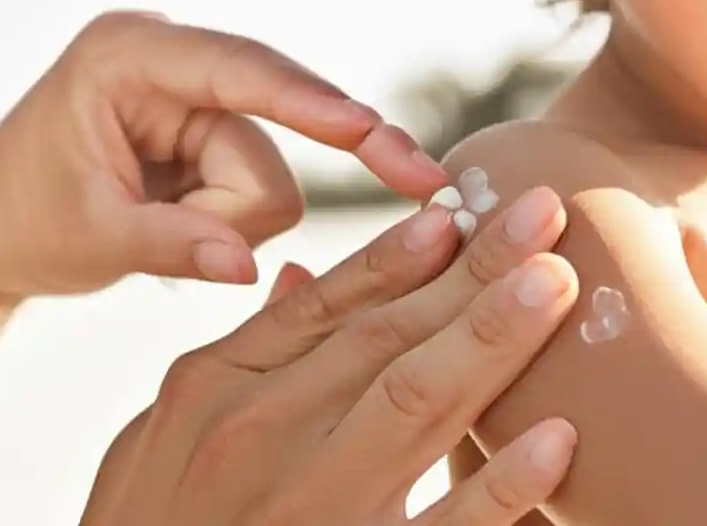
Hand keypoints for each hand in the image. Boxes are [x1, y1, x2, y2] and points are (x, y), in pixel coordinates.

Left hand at [0, 10, 447, 296]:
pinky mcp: (206, 128)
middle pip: (268, 135)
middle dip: (238, 207)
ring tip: (150, 232)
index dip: (309, 103)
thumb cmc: (20, 225)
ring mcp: (191, 93)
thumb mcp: (88, 239)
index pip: (238, 71)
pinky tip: (173, 221)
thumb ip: (171, 245)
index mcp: (126, 56)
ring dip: (223, 222)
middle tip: (288, 224)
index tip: (370, 129)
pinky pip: (255, 184)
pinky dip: (225, 220)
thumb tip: (247, 267)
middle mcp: (168, 61)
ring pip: (268, 172)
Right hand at [80, 187, 580, 525]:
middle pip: (386, 334)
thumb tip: (296, 275)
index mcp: (213, 385)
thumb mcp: (162, 430)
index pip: (322, 304)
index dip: (397, 254)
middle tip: (543, 216)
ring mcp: (309, 505)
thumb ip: (240, 353)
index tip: (459, 211)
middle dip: (471, 272)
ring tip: (556, 283)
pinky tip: (557, 438)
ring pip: (417, 400)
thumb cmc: (149, 522)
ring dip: (493, 337)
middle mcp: (260, 433)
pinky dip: (499, 484)